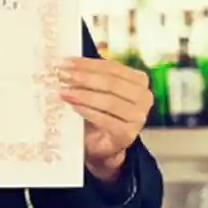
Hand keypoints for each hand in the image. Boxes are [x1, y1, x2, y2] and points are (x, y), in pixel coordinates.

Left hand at [57, 57, 150, 182]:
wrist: (101, 145)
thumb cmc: (99, 112)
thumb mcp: (96, 89)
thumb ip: (89, 75)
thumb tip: (66, 64)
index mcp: (139, 80)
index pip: (113, 67)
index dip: (88, 64)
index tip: (65, 62)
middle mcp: (144, 97)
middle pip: (112, 83)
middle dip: (84, 78)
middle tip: (62, 75)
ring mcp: (138, 118)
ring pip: (109, 101)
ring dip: (83, 95)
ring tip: (64, 91)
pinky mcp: (127, 135)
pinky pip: (106, 120)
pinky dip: (87, 111)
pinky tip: (73, 106)